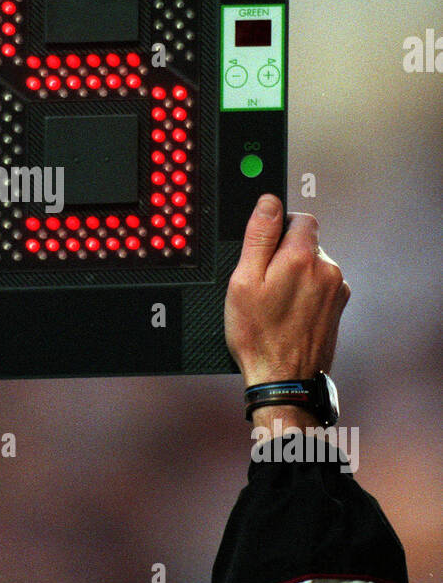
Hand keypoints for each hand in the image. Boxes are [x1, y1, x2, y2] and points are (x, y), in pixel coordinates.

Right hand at [225, 194, 349, 387]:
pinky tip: (289, 312)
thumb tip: (269, 202)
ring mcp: (337, 289)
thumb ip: (259, 235)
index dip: (278, 228)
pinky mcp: (339, 306)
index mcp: (302, 257)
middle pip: (307, 241)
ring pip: (314, 263)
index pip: (299, 217)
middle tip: (264, 282)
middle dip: (285, 253)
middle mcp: (327, 269)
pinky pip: (321, 284)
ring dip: (296, 273)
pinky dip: (306, 292)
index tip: (263, 250)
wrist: (284, 380)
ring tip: (275, 302)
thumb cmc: (258, 335)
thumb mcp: (244, 281)